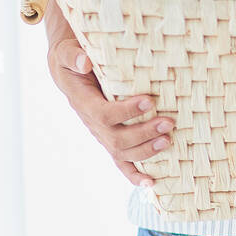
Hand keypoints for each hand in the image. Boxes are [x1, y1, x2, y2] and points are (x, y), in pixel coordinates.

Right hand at [47, 32, 173, 186]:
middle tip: (169, 122)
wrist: (69, 68)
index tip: (148, 100)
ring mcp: (101, 134)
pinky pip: (120, 161)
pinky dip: (134, 175)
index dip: (126, 111)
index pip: (103, 114)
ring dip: (146, 150)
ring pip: (121, 152)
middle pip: (116, 138)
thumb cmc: (72, 58)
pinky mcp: (109, 138)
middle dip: (144, 133)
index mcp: (82, 102)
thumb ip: (73, 56)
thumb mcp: (67, 51)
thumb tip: (85, 62)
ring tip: (169, 139)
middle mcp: (91, 123)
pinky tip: (151, 183)